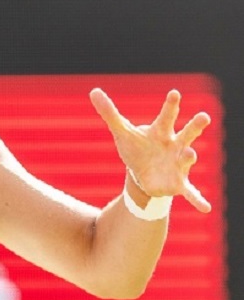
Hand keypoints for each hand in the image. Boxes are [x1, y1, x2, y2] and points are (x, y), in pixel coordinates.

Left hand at [90, 88, 211, 212]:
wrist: (142, 173)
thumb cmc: (137, 147)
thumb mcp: (122, 131)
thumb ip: (110, 113)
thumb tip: (93, 91)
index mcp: (161, 132)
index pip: (166, 116)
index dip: (170, 105)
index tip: (174, 93)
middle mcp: (175, 145)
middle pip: (186, 133)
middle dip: (195, 126)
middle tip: (203, 116)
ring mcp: (178, 164)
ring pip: (188, 158)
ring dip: (190, 156)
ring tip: (190, 155)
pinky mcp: (177, 183)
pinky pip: (190, 192)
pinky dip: (197, 199)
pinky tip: (206, 208)